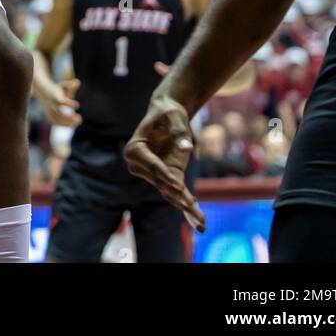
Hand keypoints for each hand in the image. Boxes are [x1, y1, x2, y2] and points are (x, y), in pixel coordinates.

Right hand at [35, 76, 81, 126]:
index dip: (69, 104)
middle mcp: (51, 105)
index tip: (77, 105)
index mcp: (55, 96)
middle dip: (68, 117)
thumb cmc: (57, 89)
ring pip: (56, 120)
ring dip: (67, 123)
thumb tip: (78, 82)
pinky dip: (63, 125)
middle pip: (58, 113)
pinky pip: (54, 123)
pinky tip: (72, 124)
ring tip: (78, 121)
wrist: (43, 92)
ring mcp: (49, 111)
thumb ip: (71, 85)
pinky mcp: (49, 116)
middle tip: (79, 118)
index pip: (61, 101)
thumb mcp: (63, 85)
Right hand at [123, 93, 204, 232]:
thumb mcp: (173, 116)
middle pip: (161, 182)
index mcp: (135, 149)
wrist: (168, 114)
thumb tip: (186, 148)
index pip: (152, 165)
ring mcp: (152, 174)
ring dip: (185, 206)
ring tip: (200, 223)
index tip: (177, 185)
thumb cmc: (167, 112)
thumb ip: (178, 131)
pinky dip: (187, 205)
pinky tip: (199, 221)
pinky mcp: (165, 178)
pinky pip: (175, 192)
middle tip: (190, 206)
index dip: (165, 175)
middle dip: (176, 195)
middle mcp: (140, 165)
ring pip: (168, 192)